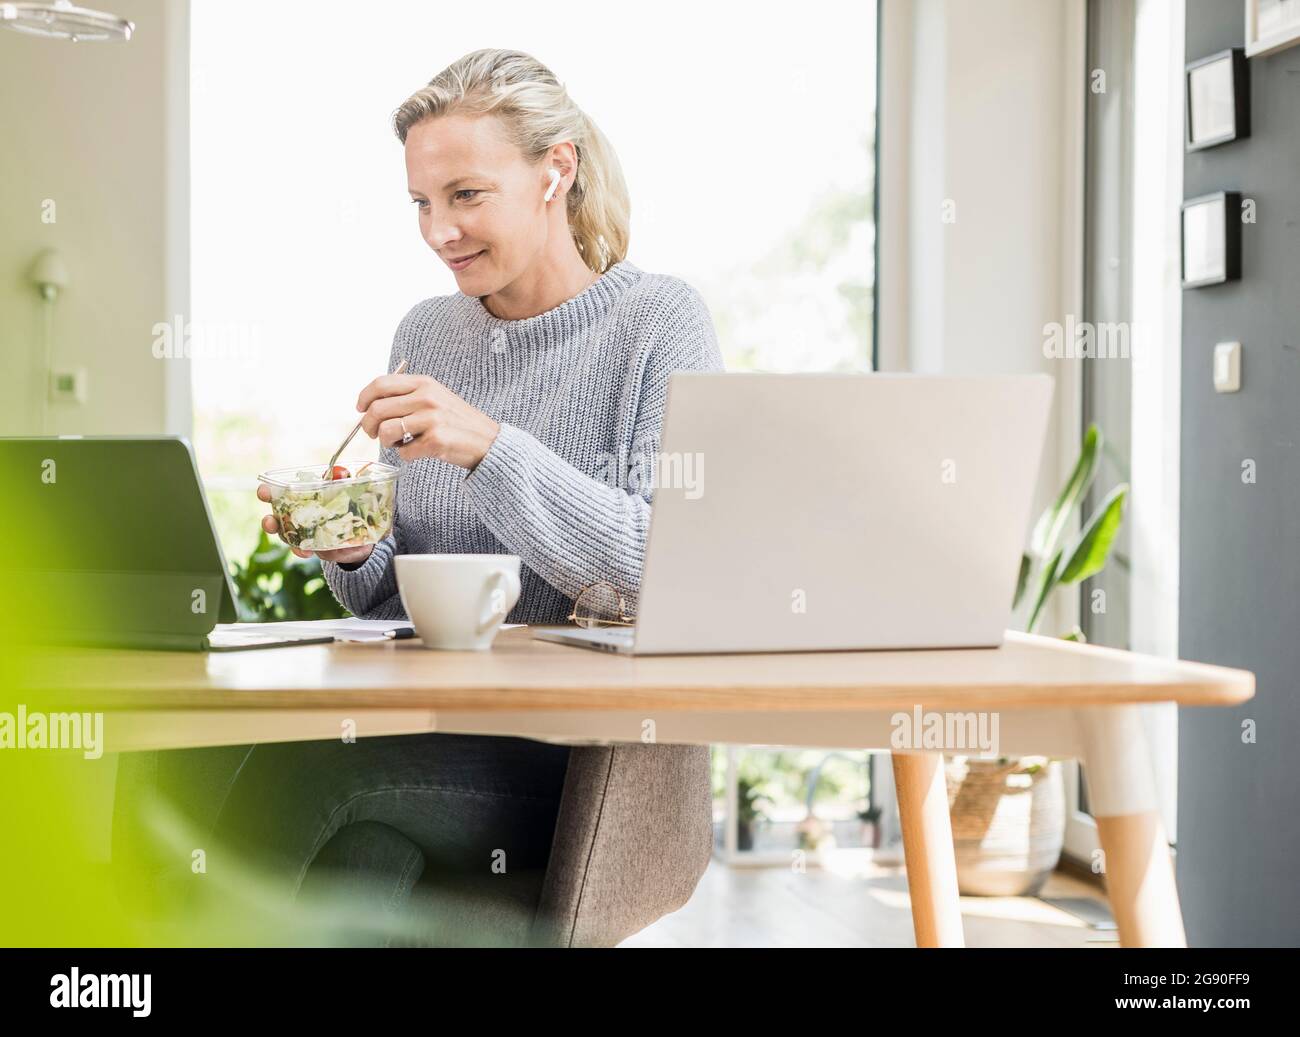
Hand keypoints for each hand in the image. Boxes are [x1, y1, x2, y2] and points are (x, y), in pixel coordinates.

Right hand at [257, 482, 375, 564]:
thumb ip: (344, 482)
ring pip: (285, 535)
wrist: (359, 538)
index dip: (269, 492)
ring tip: (287, 539)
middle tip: (269, 522)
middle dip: (269, 520)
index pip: (280, 493)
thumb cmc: (350, 509)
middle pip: (276, 517)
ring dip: (283, 538)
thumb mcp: (349, 493)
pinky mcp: (311, 547)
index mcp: (302, 498)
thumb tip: (341, 473)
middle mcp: (297, 515)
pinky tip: (305, 551)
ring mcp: (302, 533)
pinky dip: (300, 550)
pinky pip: (300, 548)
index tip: (263, 491)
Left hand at [355, 372, 500, 469]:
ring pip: (386, 431)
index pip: (381, 384)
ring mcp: (432, 419)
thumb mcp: (436, 398)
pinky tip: (418, 452)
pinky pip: (403, 452)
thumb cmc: (458, 423)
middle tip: (373, 434)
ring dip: (386, 442)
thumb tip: (371, 407)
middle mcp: (427, 397)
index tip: (360, 409)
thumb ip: (408, 397)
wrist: (489, 442)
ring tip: (399, 443)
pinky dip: (406, 456)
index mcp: (425, 383)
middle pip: (377, 409)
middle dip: (368, 426)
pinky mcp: (436, 440)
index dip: (364, 397)